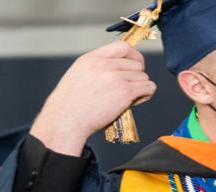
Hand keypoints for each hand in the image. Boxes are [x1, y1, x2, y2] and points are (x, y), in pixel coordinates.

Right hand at [30, 41, 156, 155]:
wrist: (66, 119)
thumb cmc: (71, 103)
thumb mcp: (80, 74)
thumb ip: (98, 67)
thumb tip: (120, 67)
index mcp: (92, 58)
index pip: (123, 46)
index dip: (133, 56)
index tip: (134, 66)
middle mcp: (104, 65)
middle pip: (136, 64)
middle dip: (136, 77)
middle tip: (127, 90)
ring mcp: (115, 77)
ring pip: (143, 77)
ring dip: (140, 88)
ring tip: (127, 99)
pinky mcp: (125, 92)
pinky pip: (148, 87)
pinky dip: (146, 94)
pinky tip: (135, 101)